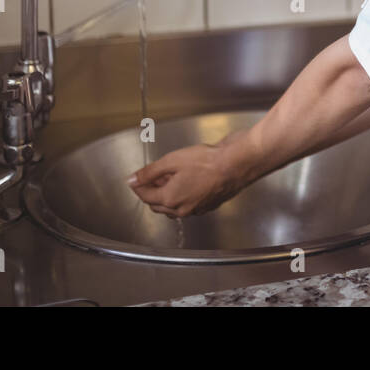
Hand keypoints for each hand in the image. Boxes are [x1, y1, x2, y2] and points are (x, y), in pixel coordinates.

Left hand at [127, 135, 247, 217]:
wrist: (236, 164)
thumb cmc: (208, 162)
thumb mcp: (173, 160)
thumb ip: (150, 172)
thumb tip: (133, 179)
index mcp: (170, 199)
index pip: (145, 196)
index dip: (138, 185)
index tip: (136, 178)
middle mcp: (182, 209)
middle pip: (158, 205)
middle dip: (152, 191)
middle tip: (152, 176)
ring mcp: (196, 209)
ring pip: (174, 208)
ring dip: (167, 195)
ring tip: (170, 177)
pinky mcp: (209, 205)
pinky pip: (189, 205)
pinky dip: (183, 197)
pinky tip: (188, 182)